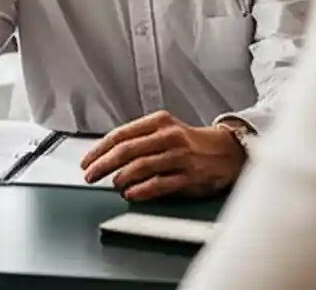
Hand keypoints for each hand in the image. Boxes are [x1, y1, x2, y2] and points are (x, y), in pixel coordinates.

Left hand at [80, 111, 244, 200]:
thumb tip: (106, 155)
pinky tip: (130, 194)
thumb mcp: (165, 130)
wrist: (228, 151)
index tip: (86, 161)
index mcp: (159, 122)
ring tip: (112, 184)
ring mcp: (180, 157)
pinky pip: (160, 184)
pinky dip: (141, 190)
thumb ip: (139, 139)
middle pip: (126, 150)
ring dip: (121, 177)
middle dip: (103, 164)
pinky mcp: (190, 176)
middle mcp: (169, 136)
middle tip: (90, 175)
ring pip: (141, 166)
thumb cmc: (190, 142)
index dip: (99, 149)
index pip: (120, 134)